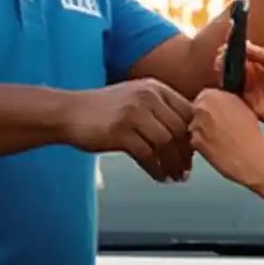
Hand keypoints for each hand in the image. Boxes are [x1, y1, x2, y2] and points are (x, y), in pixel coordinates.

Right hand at [64, 79, 193, 182]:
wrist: (69, 112)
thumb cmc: (103, 110)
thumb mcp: (134, 98)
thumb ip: (158, 109)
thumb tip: (186, 133)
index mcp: (154, 87)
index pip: (187, 110)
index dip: (194, 134)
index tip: (194, 151)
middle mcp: (146, 96)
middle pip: (179, 128)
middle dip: (186, 153)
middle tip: (187, 169)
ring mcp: (133, 113)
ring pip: (165, 143)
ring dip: (173, 164)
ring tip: (176, 176)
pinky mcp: (120, 132)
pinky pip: (147, 155)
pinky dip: (156, 169)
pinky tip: (159, 176)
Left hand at [189, 89, 263, 186]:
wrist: (248, 156)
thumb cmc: (249, 131)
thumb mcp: (241, 104)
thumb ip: (225, 99)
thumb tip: (219, 101)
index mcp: (211, 94)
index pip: (206, 95)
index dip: (213, 104)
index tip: (219, 111)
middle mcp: (199, 107)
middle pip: (197, 109)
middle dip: (205, 116)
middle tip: (218, 125)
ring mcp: (194, 125)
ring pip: (195, 124)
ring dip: (202, 129)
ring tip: (218, 137)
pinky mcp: (193, 142)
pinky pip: (195, 139)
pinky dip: (202, 142)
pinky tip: (215, 146)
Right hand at [214, 42, 263, 133]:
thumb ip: (263, 54)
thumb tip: (244, 44)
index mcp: (256, 64)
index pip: (238, 54)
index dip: (231, 49)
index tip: (227, 44)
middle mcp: (248, 77)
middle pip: (229, 66)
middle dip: (223, 59)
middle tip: (222, 55)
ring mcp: (246, 90)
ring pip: (228, 79)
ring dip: (223, 72)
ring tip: (223, 64)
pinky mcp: (246, 104)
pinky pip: (232, 95)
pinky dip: (228, 87)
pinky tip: (229, 79)